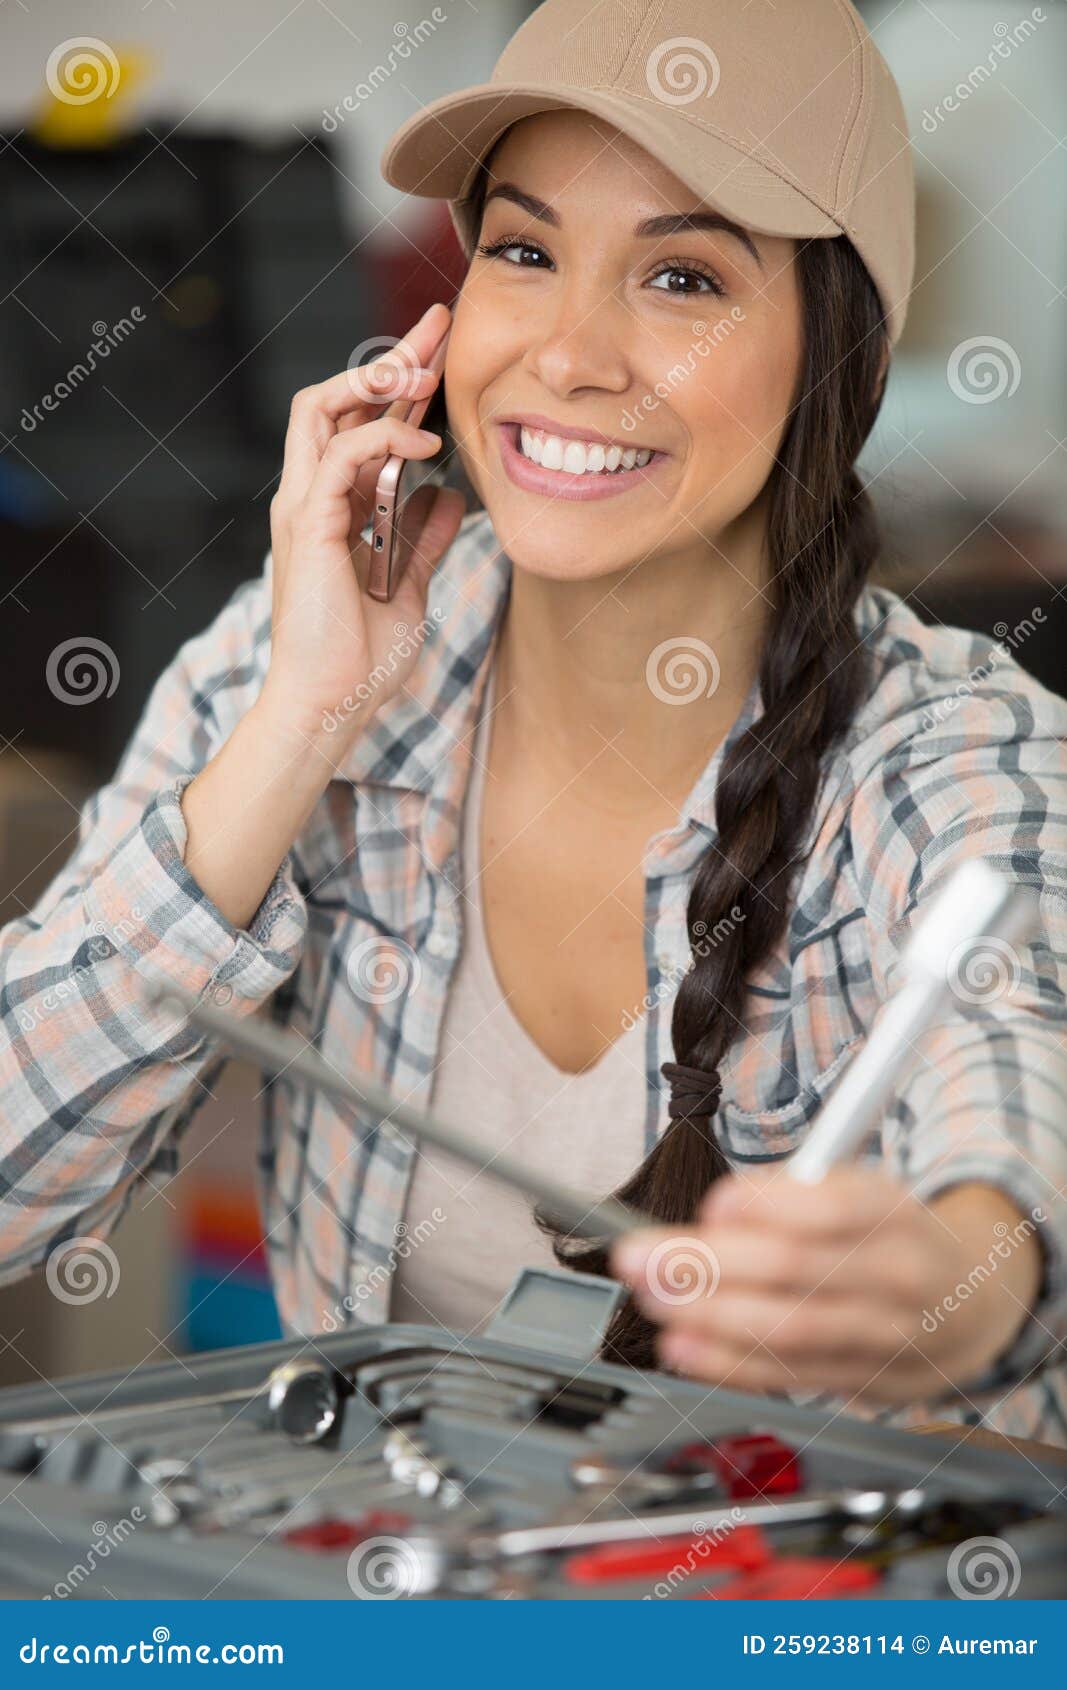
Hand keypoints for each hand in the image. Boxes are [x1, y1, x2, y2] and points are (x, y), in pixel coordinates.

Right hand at [261, 299, 465, 753]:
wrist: (330, 704)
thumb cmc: (360, 657)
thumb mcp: (409, 585)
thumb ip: (423, 539)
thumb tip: (451, 499)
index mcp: (333, 509)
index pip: (360, 424)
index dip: (399, 384)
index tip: (442, 351)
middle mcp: (311, 498)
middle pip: (335, 399)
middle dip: (387, 357)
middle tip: (437, 327)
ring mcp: (305, 509)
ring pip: (320, 409)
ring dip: (376, 382)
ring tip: (424, 372)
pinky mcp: (309, 525)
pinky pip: (342, 457)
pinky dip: (385, 440)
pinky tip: (426, 444)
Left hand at [610, 1167, 1037, 1407]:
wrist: (967, 1303)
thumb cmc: (889, 1235)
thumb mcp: (856, 1189)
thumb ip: (788, 1198)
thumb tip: (713, 1218)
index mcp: (891, 1211)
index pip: (834, 1206)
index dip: (768, 1206)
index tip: (712, 1204)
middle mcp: (894, 1275)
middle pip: (796, 1270)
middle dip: (707, 1263)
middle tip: (643, 1257)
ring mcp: (881, 1335)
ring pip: (790, 1329)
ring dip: (708, 1316)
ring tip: (653, 1299)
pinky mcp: (861, 1382)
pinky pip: (788, 1375)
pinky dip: (728, 1364)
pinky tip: (682, 1347)